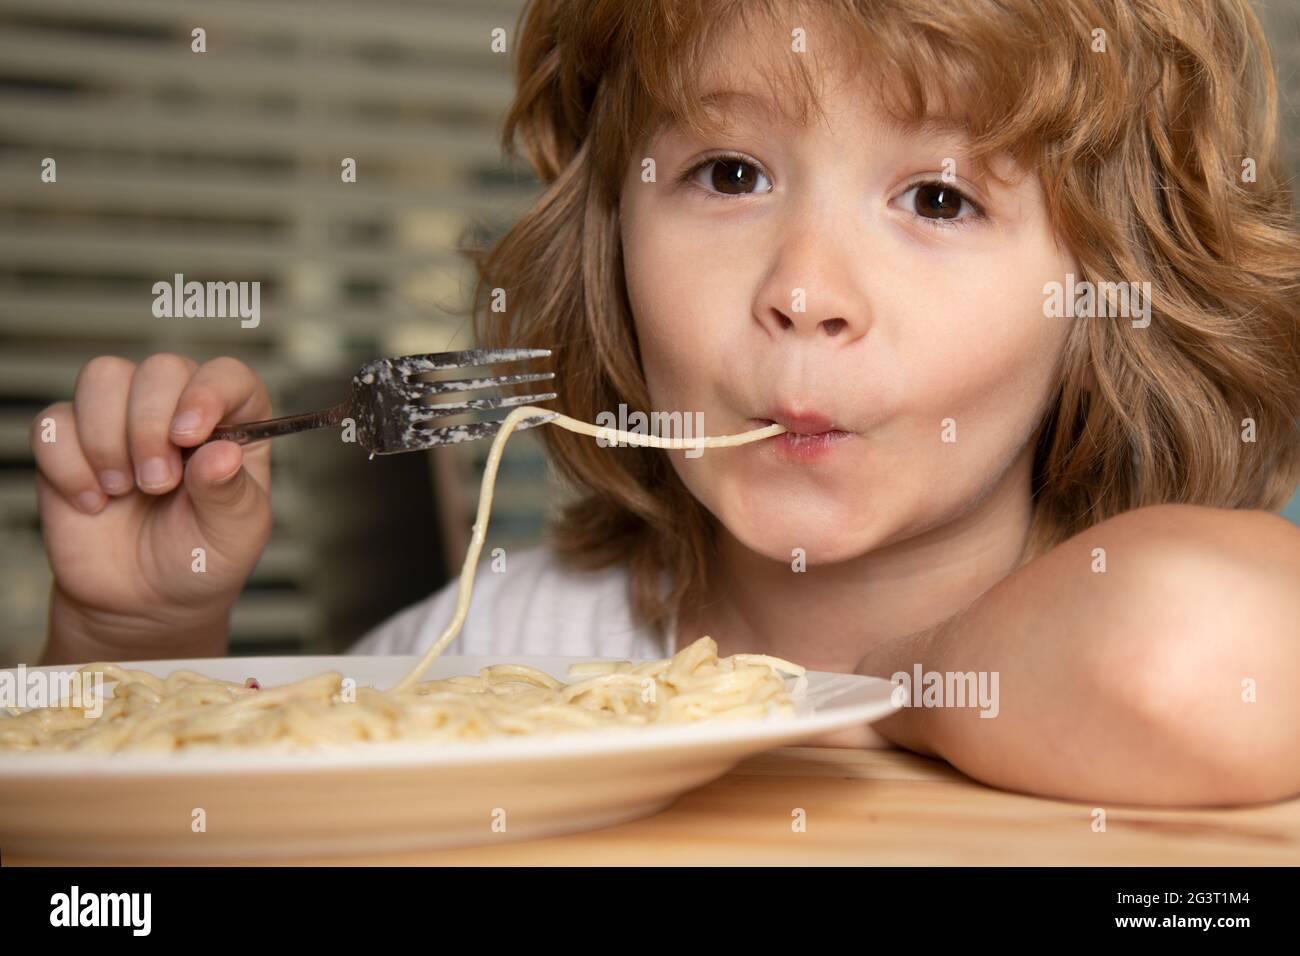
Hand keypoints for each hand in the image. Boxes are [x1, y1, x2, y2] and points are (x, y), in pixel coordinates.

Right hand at [31, 354, 273, 660]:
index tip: (189, 435)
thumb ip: (231, 492)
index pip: (227, 375)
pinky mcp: (71, 443)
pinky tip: (93, 502)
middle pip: (159, 370)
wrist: (144, 602)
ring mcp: (121, 421)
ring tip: (124, 490)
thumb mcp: (234, 534)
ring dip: (108, 437)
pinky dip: (69, 465)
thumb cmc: (201, 559)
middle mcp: (177, 410)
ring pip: (102, 378)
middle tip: (158, 485)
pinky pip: (53, 423)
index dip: (208, 392)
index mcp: (233, 423)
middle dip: (151, 427)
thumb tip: (222, 453)